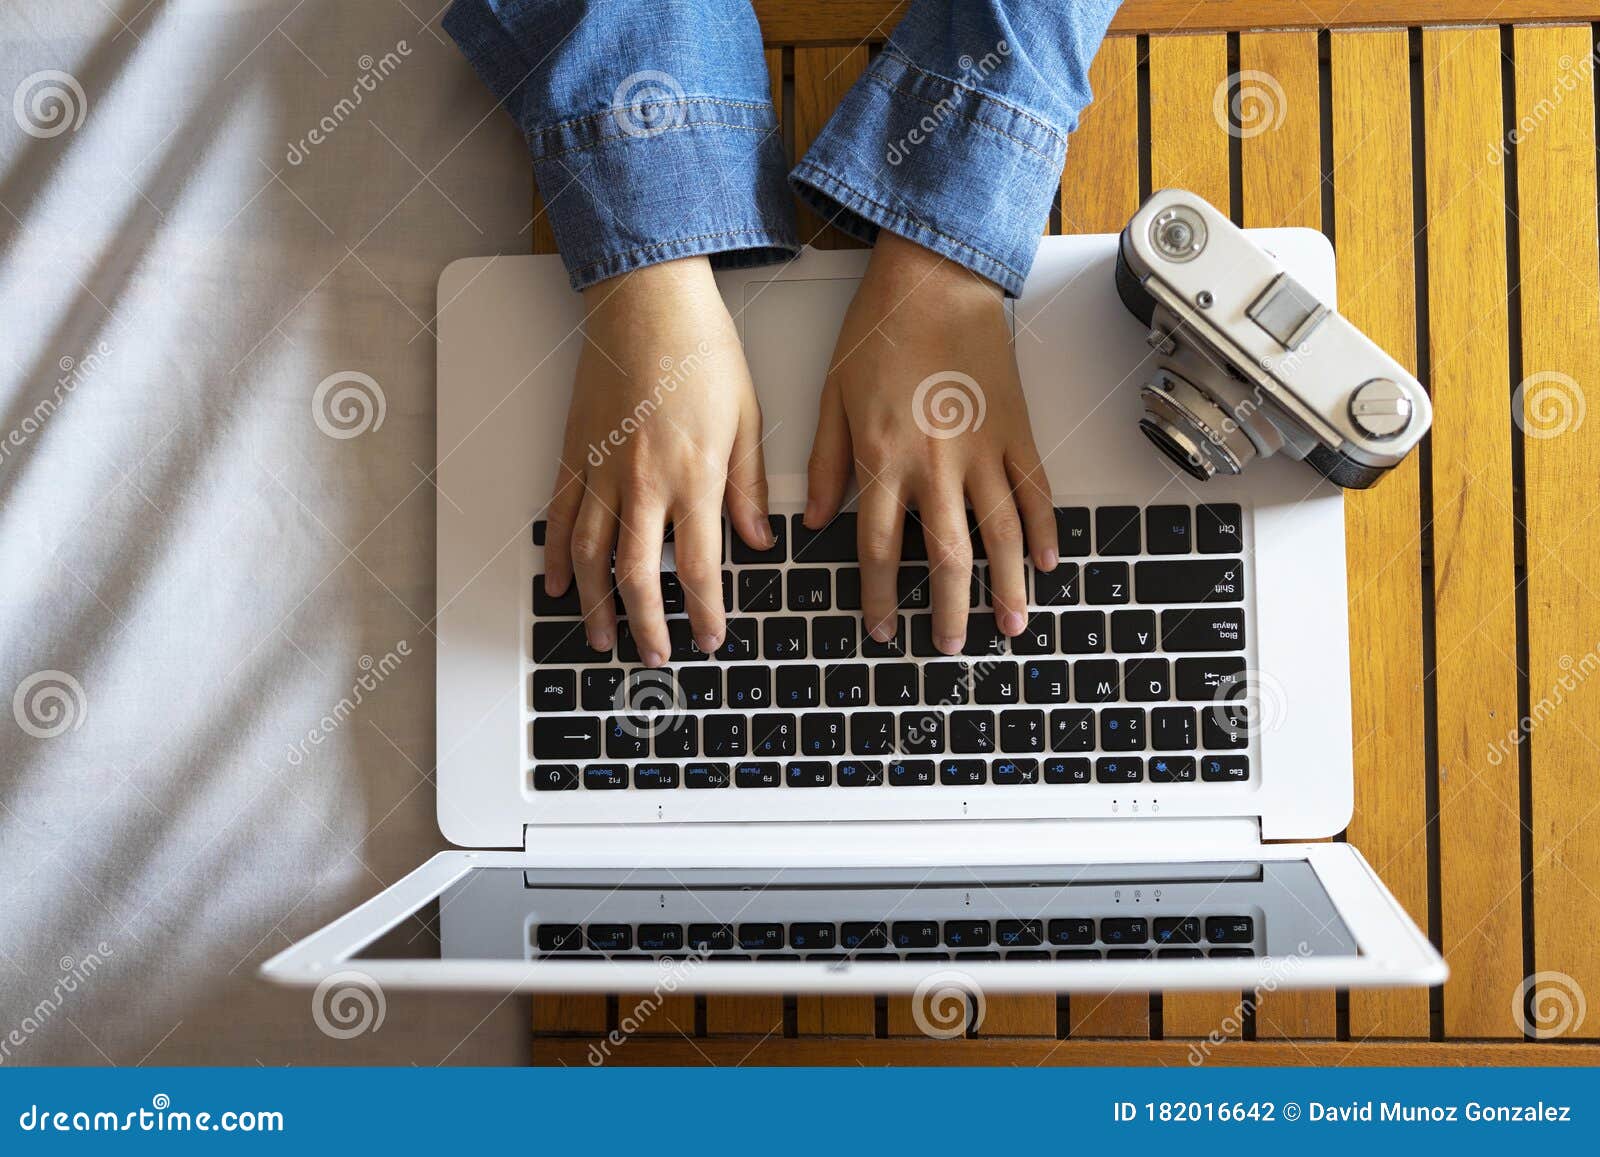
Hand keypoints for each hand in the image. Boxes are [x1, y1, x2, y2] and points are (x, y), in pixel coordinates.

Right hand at [541, 256, 772, 666]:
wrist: (647, 300)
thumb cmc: (701, 349)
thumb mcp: (747, 418)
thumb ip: (747, 487)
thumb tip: (759, 540)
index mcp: (695, 476)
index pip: (702, 566)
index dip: (706, 611)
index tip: (711, 638)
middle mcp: (645, 482)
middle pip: (640, 576)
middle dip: (647, 625)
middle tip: (656, 655)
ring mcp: (603, 470)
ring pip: (591, 557)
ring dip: (597, 605)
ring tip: (602, 637)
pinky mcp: (576, 453)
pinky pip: (561, 517)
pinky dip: (557, 557)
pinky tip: (559, 586)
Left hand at [806, 231, 1057, 654]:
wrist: (935, 281)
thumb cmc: (878, 333)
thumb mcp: (831, 398)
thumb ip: (823, 464)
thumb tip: (811, 521)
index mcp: (883, 461)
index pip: (879, 549)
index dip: (878, 597)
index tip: (880, 630)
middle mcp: (935, 466)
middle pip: (947, 557)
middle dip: (949, 611)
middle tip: (948, 648)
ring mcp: (983, 450)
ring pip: (1001, 534)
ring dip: (1007, 586)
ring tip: (1011, 625)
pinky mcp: (1017, 431)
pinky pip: (1036, 490)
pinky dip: (1046, 529)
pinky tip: (1048, 563)